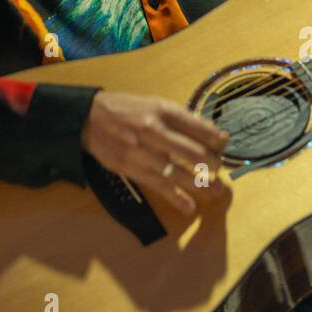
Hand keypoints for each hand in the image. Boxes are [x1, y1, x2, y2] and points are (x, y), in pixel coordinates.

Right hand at [81, 91, 228, 214]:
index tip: (222, 148)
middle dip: (212, 165)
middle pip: (193, 152)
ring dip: (200, 185)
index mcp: (164, 111)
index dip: (217, 141)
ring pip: (178, 173)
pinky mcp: (131, 168)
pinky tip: (189, 206)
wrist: (88, 118)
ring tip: (215, 192)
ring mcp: (142, 151)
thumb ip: (184, 120)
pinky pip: (159, 186)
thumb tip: (214, 136)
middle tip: (219, 171)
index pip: (200, 128)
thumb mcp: (156, 105)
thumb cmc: (128, 110)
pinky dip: (176, 198)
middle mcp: (154, 130)